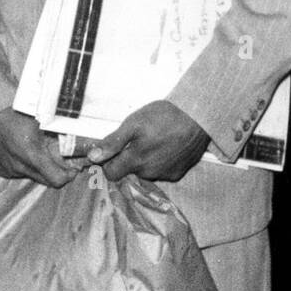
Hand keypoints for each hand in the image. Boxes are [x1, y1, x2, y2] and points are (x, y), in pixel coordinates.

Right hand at [0, 108, 84, 187]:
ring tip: (41, 152)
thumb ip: (58, 135)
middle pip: (46, 181)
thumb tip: (77, 142)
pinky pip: (20, 173)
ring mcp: (9, 169)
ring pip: (33, 176)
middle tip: (62, 160)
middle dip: (56, 172)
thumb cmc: (18, 111)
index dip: (68, 175)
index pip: (56, 179)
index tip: (72, 168)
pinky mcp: (2, 169)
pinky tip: (25, 151)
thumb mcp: (42, 121)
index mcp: (31, 153)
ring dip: (41, 168)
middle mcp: (19, 166)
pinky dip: (27, 166)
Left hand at [88, 101, 210, 182]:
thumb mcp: (134, 124)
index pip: (112, 174)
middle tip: (138, 139)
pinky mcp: (179, 173)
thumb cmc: (163, 116)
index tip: (115, 150)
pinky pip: (162, 171)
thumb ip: (112, 143)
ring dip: (146, 160)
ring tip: (156, 139)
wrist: (198, 116)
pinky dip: (162, 162)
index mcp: (135, 161)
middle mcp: (149, 173)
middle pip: (130, 172)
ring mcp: (165, 175)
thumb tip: (92, 158)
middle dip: (129, 159)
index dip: (109, 162)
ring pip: (146, 172)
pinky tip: (168, 146)